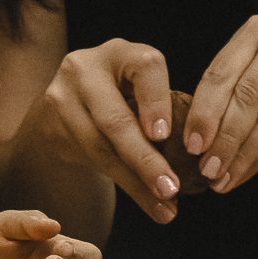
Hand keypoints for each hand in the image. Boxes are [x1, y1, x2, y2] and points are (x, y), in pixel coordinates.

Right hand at [23, 39, 181, 222]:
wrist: (61, 107)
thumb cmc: (119, 95)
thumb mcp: (137, 86)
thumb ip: (159, 106)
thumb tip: (206, 153)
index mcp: (120, 53)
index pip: (144, 67)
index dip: (156, 101)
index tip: (164, 134)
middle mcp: (85, 69)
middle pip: (115, 119)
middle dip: (145, 158)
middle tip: (171, 187)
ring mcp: (62, 99)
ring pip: (101, 148)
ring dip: (137, 182)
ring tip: (165, 205)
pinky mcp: (51, 128)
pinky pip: (94, 162)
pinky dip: (128, 187)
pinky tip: (150, 205)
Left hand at [184, 15, 257, 192]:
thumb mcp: (246, 77)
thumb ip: (223, 97)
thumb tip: (192, 142)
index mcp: (257, 30)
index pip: (222, 74)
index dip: (204, 112)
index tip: (190, 145)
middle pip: (247, 95)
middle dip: (224, 137)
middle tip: (207, 168)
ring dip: (243, 154)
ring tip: (222, 177)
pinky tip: (245, 172)